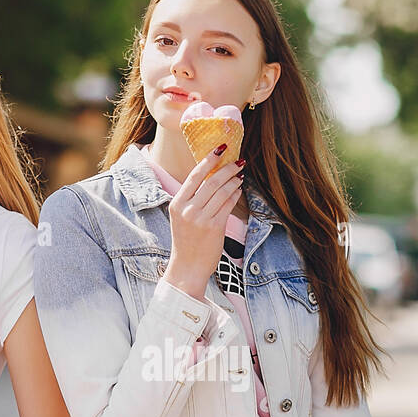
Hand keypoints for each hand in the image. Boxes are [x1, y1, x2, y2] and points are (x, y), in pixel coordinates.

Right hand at [163, 145, 242, 297]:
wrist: (187, 268)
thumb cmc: (186, 242)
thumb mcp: (181, 218)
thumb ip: (191, 199)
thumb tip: (212, 177)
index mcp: (177, 204)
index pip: (194, 176)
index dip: (208, 160)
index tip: (220, 149)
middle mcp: (187, 209)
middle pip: (211, 181)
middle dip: (227, 168)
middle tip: (238, 161)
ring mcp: (200, 219)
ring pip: (222, 192)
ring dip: (234, 180)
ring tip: (240, 174)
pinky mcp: (213, 228)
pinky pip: (228, 205)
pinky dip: (235, 194)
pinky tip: (239, 189)